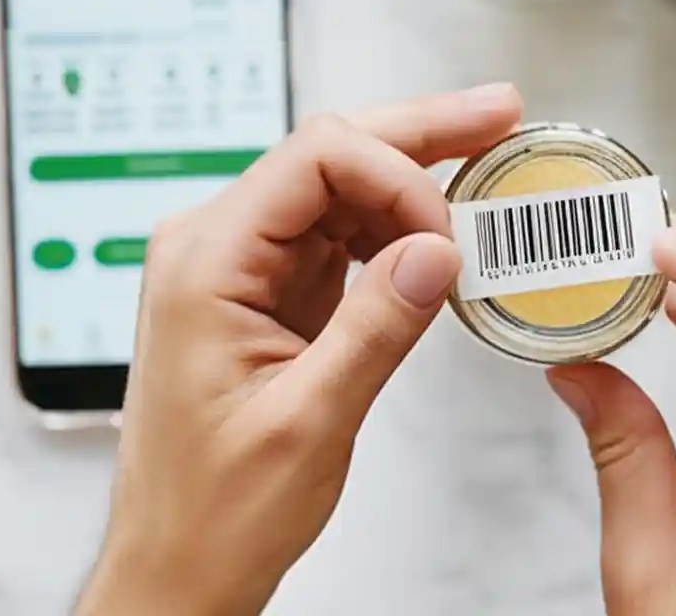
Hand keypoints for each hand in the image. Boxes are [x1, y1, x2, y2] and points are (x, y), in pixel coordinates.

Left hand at [76, 84, 523, 614]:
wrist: (178, 562)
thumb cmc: (217, 510)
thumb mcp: (310, 422)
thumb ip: (376, 327)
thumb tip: (438, 249)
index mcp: (206, 264)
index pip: (314, 160)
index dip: (397, 175)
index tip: (451, 231)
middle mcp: (214, 248)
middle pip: (327, 154)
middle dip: (418, 134)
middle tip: (497, 114)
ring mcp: (239, 266)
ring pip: (335, 188)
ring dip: (411, 180)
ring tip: (484, 173)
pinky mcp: (264, 290)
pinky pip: (334, 234)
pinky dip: (392, 229)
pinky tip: (436, 235)